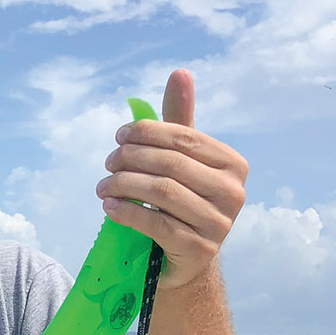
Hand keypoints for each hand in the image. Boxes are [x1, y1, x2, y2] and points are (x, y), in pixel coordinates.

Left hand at [96, 70, 247, 290]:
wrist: (185, 261)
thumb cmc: (181, 204)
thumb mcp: (181, 162)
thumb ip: (179, 122)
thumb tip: (180, 73)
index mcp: (233, 164)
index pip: (184, 138)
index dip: (146, 133)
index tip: (118, 137)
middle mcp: (233, 192)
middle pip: (171, 164)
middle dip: (131, 159)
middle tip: (108, 163)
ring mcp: (219, 223)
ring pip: (162, 193)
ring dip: (123, 185)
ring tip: (102, 186)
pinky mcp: (199, 249)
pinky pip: (155, 223)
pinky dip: (126, 212)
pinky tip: (109, 206)